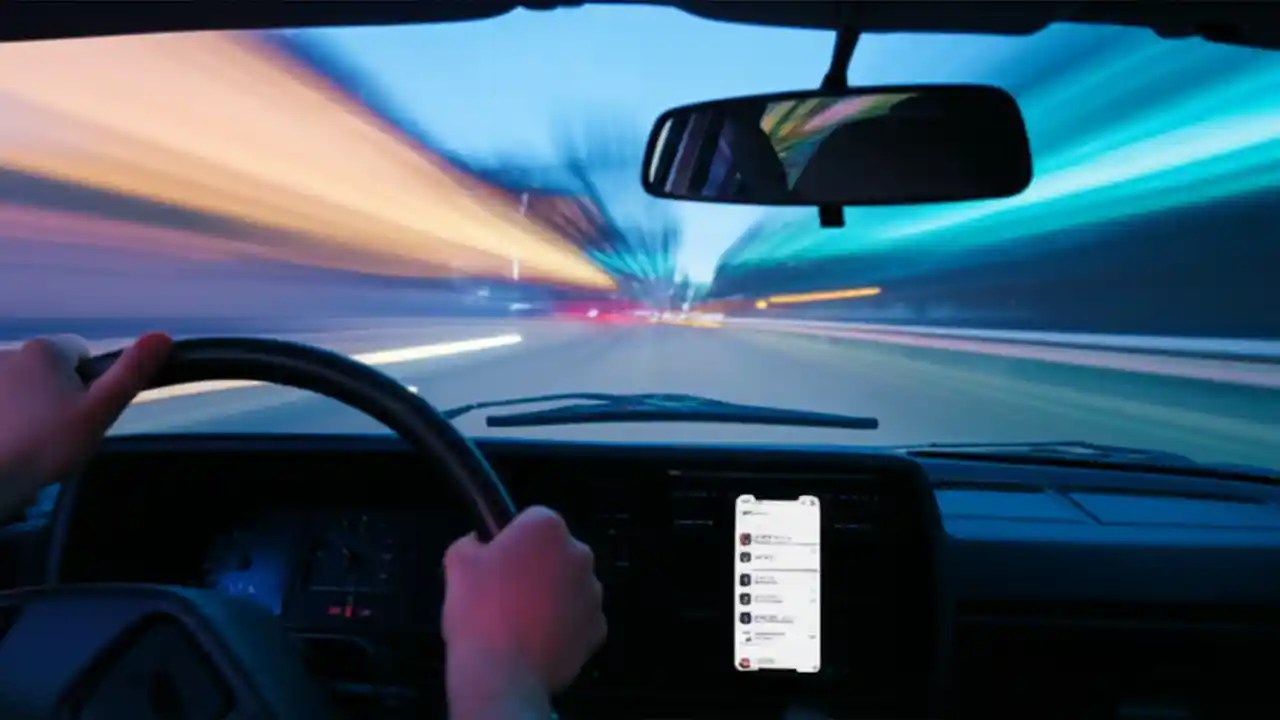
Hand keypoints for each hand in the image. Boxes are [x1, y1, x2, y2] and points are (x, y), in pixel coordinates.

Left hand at [0, 333, 170, 516]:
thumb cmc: (49, 443)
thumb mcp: (100, 410)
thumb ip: (131, 372)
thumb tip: (164, 336)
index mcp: (45, 350)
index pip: (79, 356)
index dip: (88, 385)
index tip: (83, 414)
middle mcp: (9, 353)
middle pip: (49, 371)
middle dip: (57, 395)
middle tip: (61, 433)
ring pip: (24, 388)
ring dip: (31, 407)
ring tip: (34, 443)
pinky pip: (5, 405)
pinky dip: (10, 419)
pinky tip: (12, 443)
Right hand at [442, 506, 605, 718]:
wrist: (501, 673)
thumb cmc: (478, 610)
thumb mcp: (456, 562)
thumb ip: (470, 542)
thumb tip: (479, 544)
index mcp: (547, 527)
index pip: (532, 520)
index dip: (512, 540)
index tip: (495, 563)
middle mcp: (579, 553)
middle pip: (556, 553)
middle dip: (537, 567)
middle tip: (505, 593)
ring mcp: (594, 592)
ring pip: (569, 586)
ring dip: (552, 597)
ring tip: (519, 622)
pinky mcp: (598, 628)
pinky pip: (579, 620)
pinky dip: (563, 627)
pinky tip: (537, 640)